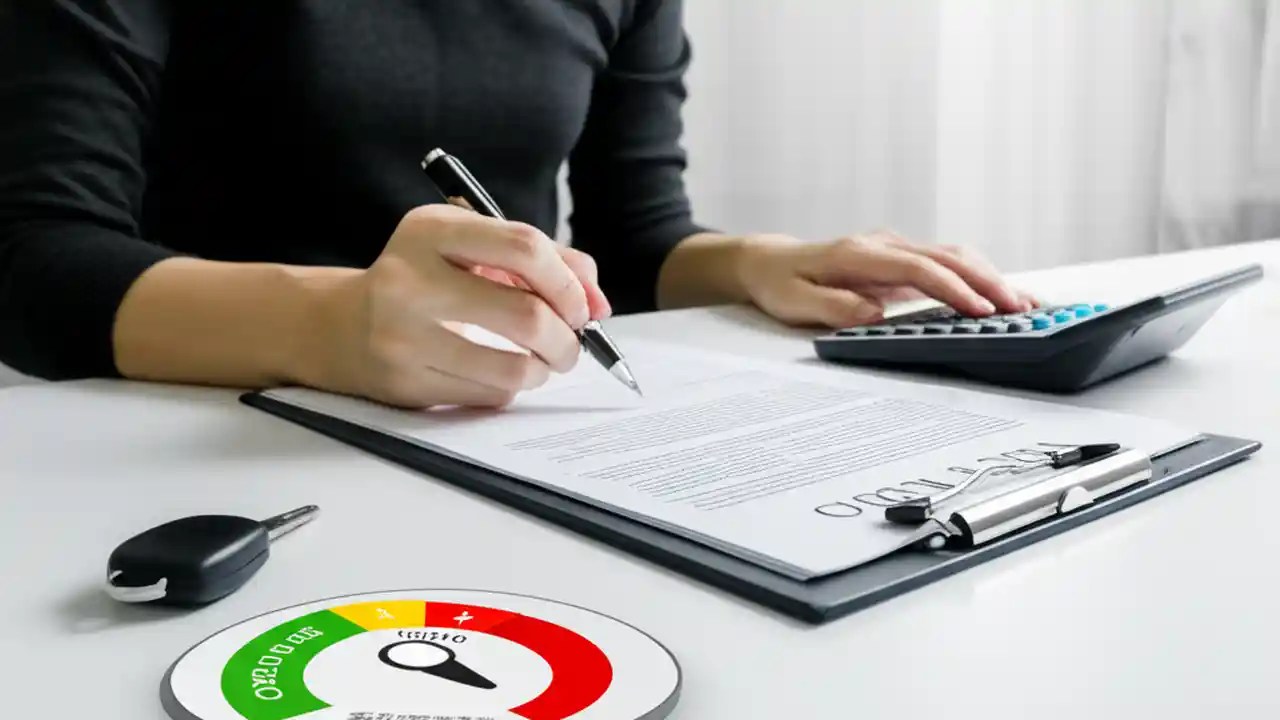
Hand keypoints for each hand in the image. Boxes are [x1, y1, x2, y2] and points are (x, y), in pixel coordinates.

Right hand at [307, 204, 609, 407]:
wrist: (340, 324)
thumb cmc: (425, 277)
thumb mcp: (470, 246)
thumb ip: (542, 258)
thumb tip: (598, 301)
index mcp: (431, 231)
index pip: (524, 248)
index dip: (568, 283)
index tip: (581, 305)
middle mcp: (410, 280)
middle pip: (527, 316)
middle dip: (568, 337)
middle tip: (571, 342)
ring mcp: (403, 336)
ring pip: (514, 368)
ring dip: (545, 369)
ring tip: (542, 360)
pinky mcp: (406, 383)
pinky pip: (489, 395)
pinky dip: (511, 386)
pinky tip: (498, 371)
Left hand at [734, 232, 1038, 327]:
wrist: (770, 262)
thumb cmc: (782, 283)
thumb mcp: (795, 302)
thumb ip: (834, 307)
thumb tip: (873, 314)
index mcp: (860, 255)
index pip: (918, 268)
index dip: (952, 289)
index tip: (980, 311)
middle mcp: (884, 245)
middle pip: (948, 257)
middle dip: (988, 282)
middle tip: (1021, 309)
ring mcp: (896, 249)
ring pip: (954, 256)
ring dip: (991, 277)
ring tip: (1025, 304)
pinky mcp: (903, 259)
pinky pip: (948, 264)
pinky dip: (978, 277)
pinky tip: (1001, 295)